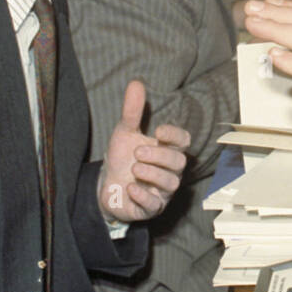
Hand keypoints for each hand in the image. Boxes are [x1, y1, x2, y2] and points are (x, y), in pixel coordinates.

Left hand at [98, 80, 190, 222]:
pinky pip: (155, 205)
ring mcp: (162, 191)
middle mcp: (170, 171)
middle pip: (179, 163)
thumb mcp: (124, 133)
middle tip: (137, 152)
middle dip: (159, 156)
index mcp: (167, 150)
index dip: (174, 136)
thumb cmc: (123, 158)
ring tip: (134, 168)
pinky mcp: (150, 208)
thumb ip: (132, 111)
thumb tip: (136, 83)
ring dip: (152, 174)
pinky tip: (131, 187)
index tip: (158, 131)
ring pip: (170, 184)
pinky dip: (144, 196)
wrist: (107, 186)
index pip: (183, 141)